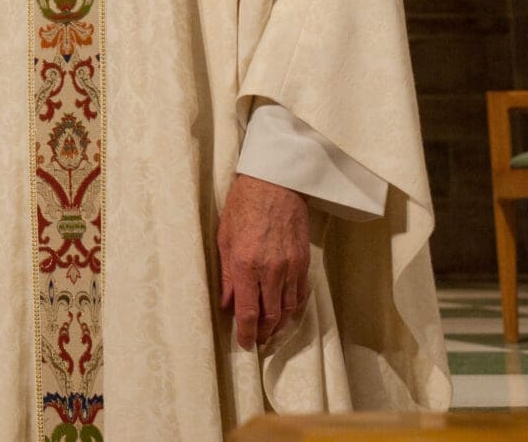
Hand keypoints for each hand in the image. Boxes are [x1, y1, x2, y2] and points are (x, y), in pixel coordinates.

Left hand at [217, 173, 311, 349]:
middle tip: (257, 341)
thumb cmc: (243, 206)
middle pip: (270, 316)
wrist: (275, 183)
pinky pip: (300, 293)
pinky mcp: (303, 261)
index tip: (244, 344)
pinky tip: (284, 310)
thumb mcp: (224, 238)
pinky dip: (292, 307)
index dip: (247, 333)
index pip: (248, 312)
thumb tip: (226, 304)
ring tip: (270, 331)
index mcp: (245, 265)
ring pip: (287, 308)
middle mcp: (270, 270)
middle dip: (263, 333)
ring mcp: (290, 267)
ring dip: (279, 324)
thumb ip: (225, 275)